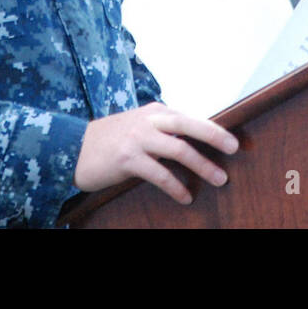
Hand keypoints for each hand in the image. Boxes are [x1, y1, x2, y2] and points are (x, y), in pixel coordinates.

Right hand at [73, 102, 238, 204]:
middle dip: (214, 135)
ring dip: (202, 165)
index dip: (212, 128)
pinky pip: (159, 174)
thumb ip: (162, 128)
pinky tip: (186, 197)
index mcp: (154, 110)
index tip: (232, 139)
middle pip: (188, 124)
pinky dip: (176, 187)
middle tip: (234, 148)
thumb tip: (193, 139)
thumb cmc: (110, 139)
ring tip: (220, 178)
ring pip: (178, 149)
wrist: (73, 147)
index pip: (189, 117)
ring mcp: (138, 138)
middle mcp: (148, 120)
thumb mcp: (138, 125)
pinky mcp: (128, 159)